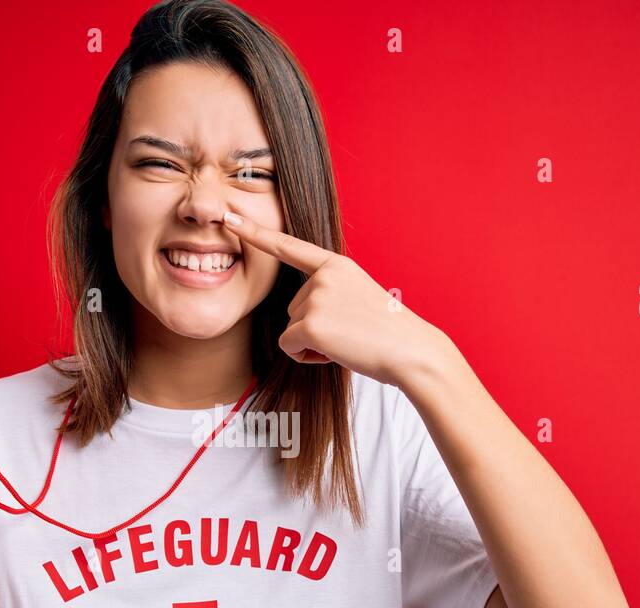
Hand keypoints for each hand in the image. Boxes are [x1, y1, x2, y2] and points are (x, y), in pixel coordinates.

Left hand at [223, 208, 452, 386]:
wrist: (411, 351)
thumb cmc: (387, 333)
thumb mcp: (358, 299)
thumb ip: (330, 296)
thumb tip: (301, 321)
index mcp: (336, 266)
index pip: (289, 247)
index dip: (255, 233)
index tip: (228, 218)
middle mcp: (323, 276)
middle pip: (292, 308)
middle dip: (314, 328)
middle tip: (350, 333)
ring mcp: (316, 298)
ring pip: (290, 329)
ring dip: (312, 343)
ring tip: (348, 341)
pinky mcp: (310, 324)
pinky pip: (289, 347)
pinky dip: (306, 357)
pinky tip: (335, 353)